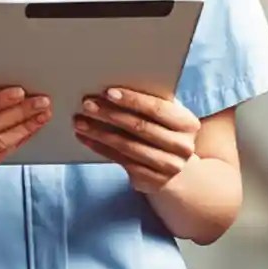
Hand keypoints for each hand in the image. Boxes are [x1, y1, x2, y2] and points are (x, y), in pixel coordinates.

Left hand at [73, 87, 200, 193]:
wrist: (177, 166)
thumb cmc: (165, 129)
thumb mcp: (167, 115)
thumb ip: (152, 100)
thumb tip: (114, 87)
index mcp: (188, 123)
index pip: (157, 109)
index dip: (132, 100)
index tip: (108, 92)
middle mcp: (182, 147)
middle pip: (139, 127)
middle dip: (110, 114)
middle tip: (87, 104)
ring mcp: (169, 167)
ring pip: (127, 146)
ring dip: (100, 132)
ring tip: (80, 121)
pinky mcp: (152, 181)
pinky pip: (121, 161)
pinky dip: (100, 148)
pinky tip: (86, 138)